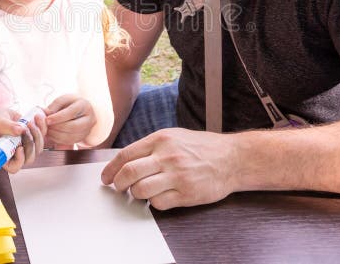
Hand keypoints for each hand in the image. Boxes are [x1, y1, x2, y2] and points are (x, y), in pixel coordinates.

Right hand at [0, 108, 46, 173]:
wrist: (0, 115)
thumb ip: (8, 127)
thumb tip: (21, 130)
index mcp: (5, 157)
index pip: (14, 167)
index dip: (19, 161)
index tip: (19, 148)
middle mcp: (17, 155)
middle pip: (29, 158)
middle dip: (30, 144)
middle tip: (25, 129)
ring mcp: (26, 147)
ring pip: (38, 147)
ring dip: (37, 134)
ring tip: (29, 122)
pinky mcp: (34, 138)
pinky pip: (43, 136)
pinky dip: (42, 127)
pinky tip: (37, 117)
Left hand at [45, 95, 95, 145]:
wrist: (79, 111)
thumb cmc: (70, 104)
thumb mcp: (63, 100)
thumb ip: (54, 106)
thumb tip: (44, 113)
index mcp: (84, 105)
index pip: (71, 112)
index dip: (58, 117)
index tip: (46, 120)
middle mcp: (89, 119)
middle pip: (73, 127)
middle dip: (57, 127)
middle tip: (46, 126)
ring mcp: (87, 130)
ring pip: (71, 136)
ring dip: (56, 135)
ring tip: (47, 130)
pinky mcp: (82, 138)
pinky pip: (69, 142)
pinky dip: (58, 139)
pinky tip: (51, 134)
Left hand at [100, 128, 234, 209]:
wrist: (232, 158)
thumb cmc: (203, 147)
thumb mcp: (174, 137)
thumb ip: (151, 146)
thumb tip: (126, 160)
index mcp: (161, 140)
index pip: (125, 155)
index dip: (111, 169)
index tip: (106, 178)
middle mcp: (167, 156)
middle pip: (129, 173)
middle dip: (118, 184)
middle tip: (118, 188)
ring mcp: (177, 175)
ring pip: (141, 190)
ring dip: (136, 195)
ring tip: (140, 193)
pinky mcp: (187, 193)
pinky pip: (159, 203)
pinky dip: (154, 203)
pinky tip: (160, 197)